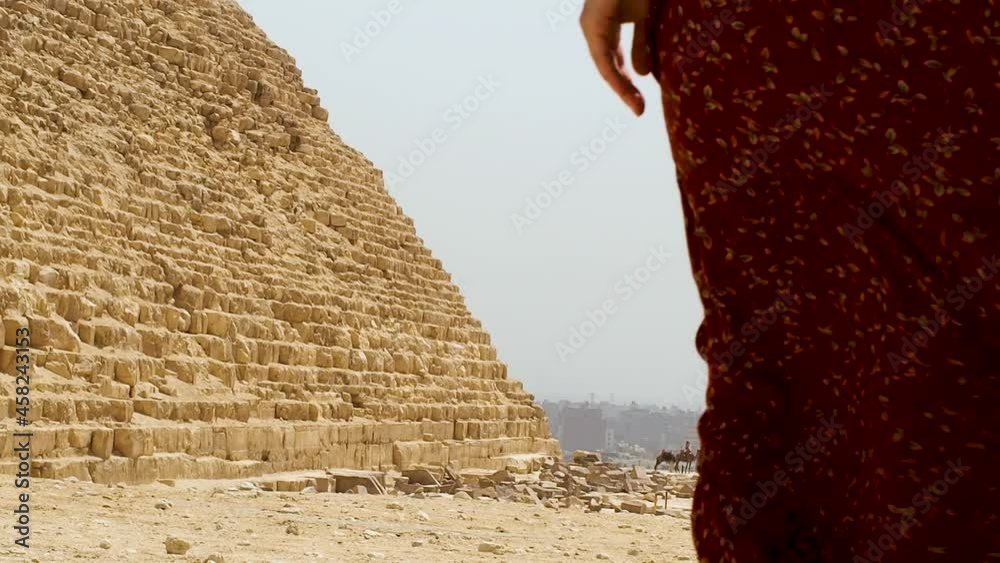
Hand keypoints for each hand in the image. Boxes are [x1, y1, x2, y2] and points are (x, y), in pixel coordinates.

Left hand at [580, 0, 651, 115]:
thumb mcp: (645, 17)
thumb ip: (643, 44)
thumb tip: (643, 75)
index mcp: (606, 25)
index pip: (615, 61)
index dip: (627, 83)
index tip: (641, 104)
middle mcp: (594, 27)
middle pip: (609, 66)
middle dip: (625, 89)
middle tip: (639, 110)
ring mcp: (592, 24)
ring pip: (605, 66)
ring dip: (621, 88)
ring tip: (637, 107)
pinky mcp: (594, 23)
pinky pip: (604, 57)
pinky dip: (616, 75)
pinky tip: (628, 90)